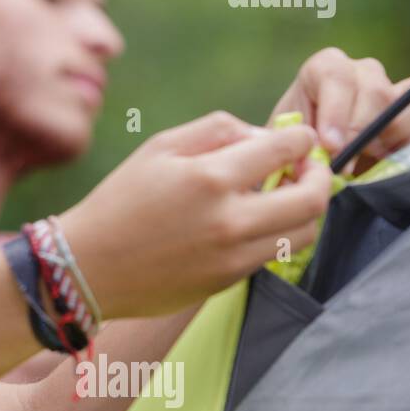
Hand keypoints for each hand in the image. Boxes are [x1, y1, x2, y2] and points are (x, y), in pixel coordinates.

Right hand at [60, 111, 331, 319]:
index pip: (286, 150)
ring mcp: (232, 256)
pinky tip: (255, 221)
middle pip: (312, 198)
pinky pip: (272, 254)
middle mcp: (229, 220)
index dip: (301, 140)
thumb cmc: (120, 199)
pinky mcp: (228, 281)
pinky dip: (276, 234)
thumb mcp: (158, 147)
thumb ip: (215, 130)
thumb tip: (261, 136)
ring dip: (306, 210)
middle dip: (320, 177)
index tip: (298, 140)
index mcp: (210, 177)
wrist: (88, 266)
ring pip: (303, 233)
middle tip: (308, 169)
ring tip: (286, 196)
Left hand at [270, 47, 409, 173]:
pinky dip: (408, 149)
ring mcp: (393, 89)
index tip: (330, 146)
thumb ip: (295, 141)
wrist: (311, 157)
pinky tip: (384, 162)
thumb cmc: (291, 146)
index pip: (337, 77)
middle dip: (361, 134)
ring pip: (407, 107)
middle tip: (345, 166)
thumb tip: (319, 152)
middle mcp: (362, 71)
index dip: (336, 112)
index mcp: (324, 68)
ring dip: (388, 141)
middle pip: (376, 93)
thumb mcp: (283, 141)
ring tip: (362, 162)